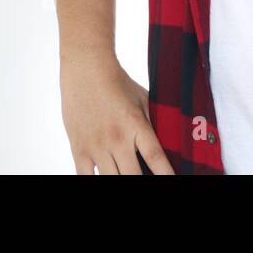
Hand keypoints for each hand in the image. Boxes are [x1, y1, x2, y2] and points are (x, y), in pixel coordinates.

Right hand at [60, 51, 175, 173]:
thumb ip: (154, 121)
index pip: (155, 157)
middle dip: (143, 182)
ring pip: (111, 180)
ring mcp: (96, 146)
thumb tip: (171, 139)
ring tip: (126, 175)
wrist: (86, 70)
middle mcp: (117, 138)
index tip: (173, 181)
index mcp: (136, 125)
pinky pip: (85, 177)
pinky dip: (95, 182)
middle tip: (148, 180)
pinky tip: (106, 177)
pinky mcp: (79, 149)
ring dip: (120, 182)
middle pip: (133, 176)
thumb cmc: (118, 83)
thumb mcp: (143, 99)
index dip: (165, 174)